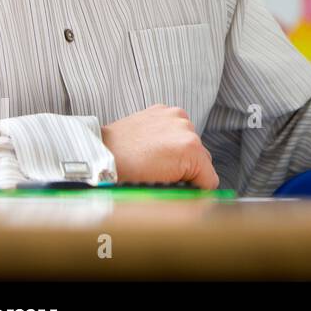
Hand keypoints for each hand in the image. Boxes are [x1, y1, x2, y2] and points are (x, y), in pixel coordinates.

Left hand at [101, 104, 219, 188]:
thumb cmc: (126, 175)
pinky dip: (170, 137)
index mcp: (190, 149)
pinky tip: (153, 146)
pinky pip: (177, 128)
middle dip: (188, 170)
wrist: (100, 155)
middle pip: (202, 159)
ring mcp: (175, 116)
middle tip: (164, 177)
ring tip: (155, 160)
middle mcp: (186, 128)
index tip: (180, 191)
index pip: (210, 179)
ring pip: (190, 142)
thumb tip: (203, 200)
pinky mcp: (164, 110)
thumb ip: (189, 194)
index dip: (195, 190)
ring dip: (180, 152)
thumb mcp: (163, 191)